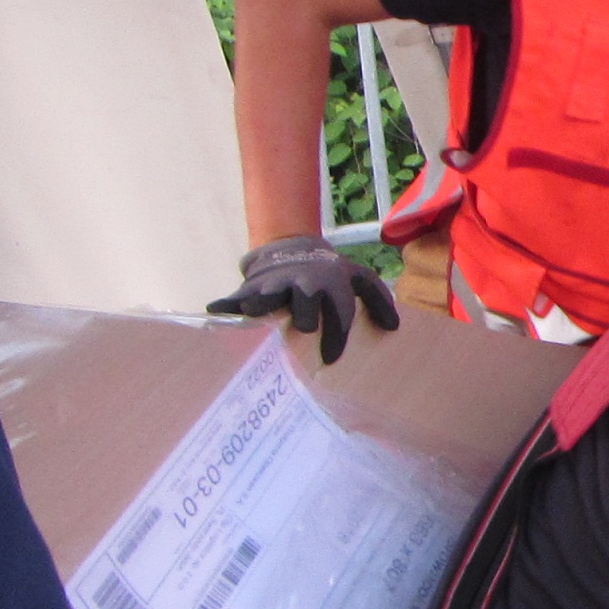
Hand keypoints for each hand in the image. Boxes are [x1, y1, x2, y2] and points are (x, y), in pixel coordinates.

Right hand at [209, 236, 397, 365]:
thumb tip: (394, 328)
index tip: (331, 360)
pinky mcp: (253, 285)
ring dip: (263, 301)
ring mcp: (277, 284)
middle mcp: (304, 284)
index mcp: (331, 285)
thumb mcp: (358, 279)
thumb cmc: (331, 275)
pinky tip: (214, 310)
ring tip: (254, 310)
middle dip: (306, 312)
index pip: (339, 312)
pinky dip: (226, 304)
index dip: (337, 335)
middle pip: (306, 300)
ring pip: (270, 294)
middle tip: (304, 326)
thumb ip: (378, 301)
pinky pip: (236, 295)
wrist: (295, 248)